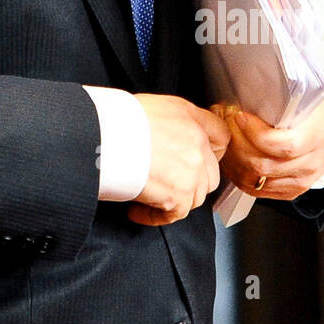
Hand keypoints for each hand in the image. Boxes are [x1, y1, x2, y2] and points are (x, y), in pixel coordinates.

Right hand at [128, 95, 230, 226]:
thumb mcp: (151, 106)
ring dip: (175, 199)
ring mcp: (192, 170)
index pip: (220, 136)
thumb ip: (171, 123)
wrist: (102, 136)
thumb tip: (167, 139)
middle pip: (211, 172)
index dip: (210, 151)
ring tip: (149, 196)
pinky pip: (176, 214)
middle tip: (168, 181)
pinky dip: (155, 216)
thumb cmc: (115, 119)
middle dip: (191, 180)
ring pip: (197, 196)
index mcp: (188, 115)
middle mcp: (196, 142)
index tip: (197, 159)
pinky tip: (137, 210)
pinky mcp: (180, 195)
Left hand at [212, 77, 323, 199]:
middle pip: (263, 163)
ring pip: (256, 178)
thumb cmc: (317, 103)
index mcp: (317, 133)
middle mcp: (310, 161)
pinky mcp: (292, 189)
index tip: (239, 114)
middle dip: (235, 142)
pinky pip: (257, 190)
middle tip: (223, 121)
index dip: (255, 133)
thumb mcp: (305, 91)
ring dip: (232, 158)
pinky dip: (238, 174)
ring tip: (223, 136)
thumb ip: (279, 89)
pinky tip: (231, 156)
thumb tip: (246, 74)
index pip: (284, 145)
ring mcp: (302, 178)